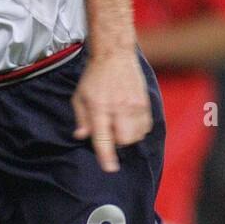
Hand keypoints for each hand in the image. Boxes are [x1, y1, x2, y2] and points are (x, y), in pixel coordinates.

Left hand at [72, 51, 152, 172]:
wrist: (114, 54)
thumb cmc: (94, 77)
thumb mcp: (79, 97)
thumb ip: (81, 119)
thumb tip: (81, 137)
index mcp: (99, 107)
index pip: (103, 137)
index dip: (106, 156)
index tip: (110, 168)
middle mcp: (118, 107)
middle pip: (124, 140)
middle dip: (118, 144)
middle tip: (110, 134)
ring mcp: (134, 105)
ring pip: (137, 135)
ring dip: (128, 137)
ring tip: (120, 125)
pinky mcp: (145, 102)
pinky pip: (145, 126)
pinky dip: (138, 129)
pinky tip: (130, 120)